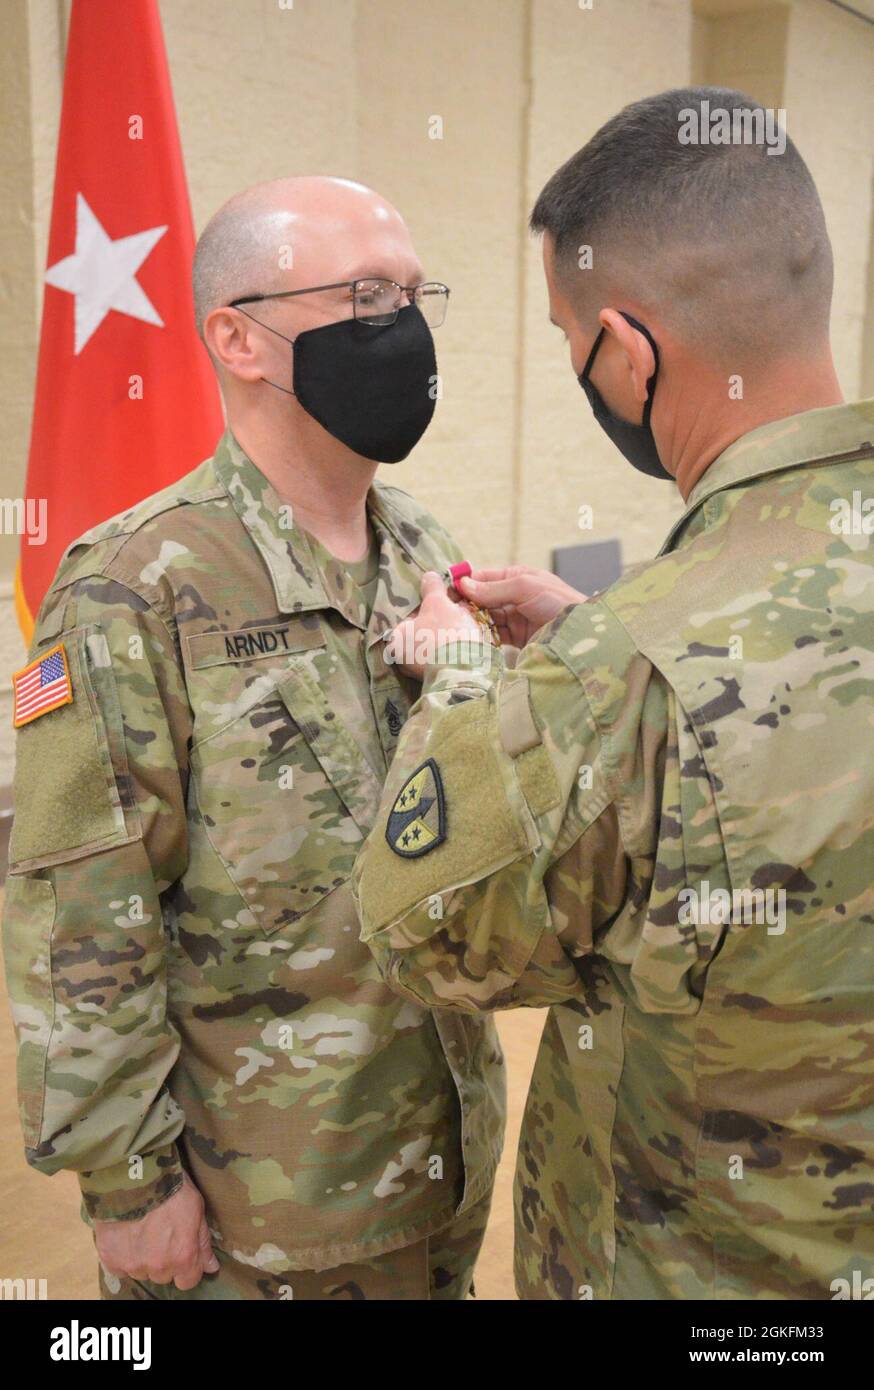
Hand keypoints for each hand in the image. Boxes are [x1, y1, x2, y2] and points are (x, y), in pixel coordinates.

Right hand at [95, 1171, 219, 1290]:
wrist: (135, 1175)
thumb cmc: (171, 1188)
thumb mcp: (197, 1209)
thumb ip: (203, 1243)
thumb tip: (211, 1267)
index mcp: (183, 1256)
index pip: (187, 1281)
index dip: (186, 1267)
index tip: (181, 1251)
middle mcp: (158, 1266)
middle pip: (163, 1275)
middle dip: (163, 1259)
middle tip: (159, 1233)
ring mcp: (133, 1264)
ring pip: (141, 1271)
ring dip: (143, 1257)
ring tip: (141, 1230)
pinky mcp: (111, 1259)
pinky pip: (120, 1267)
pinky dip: (123, 1255)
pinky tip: (126, 1235)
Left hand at [385, 571, 481, 678]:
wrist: (466, 671)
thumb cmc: (445, 633)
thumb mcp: (438, 603)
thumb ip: (432, 588)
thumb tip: (429, 576)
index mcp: (395, 638)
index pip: (409, 615)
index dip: (428, 604)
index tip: (443, 599)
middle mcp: (402, 658)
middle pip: (422, 630)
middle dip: (439, 618)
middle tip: (456, 609)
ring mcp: (419, 672)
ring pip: (434, 643)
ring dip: (448, 632)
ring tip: (465, 623)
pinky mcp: (437, 679)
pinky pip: (444, 656)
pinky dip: (453, 648)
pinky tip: (467, 639)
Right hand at [457, 566, 585, 645]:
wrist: (584, 635)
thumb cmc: (561, 603)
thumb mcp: (526, 587)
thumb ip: (494, 588)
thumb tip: (463, 585)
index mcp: (518, 578)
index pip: (484, 578)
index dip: (465, 584)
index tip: (445, 592)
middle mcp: (514, 597)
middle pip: (482, 600)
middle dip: (466, 606)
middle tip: (447, 614)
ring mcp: (515, 619)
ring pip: (486, 619)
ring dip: (473, 624)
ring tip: (456, 629)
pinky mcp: (517, 639)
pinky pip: (494, 637)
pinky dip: (483, 638)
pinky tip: (471, 641)